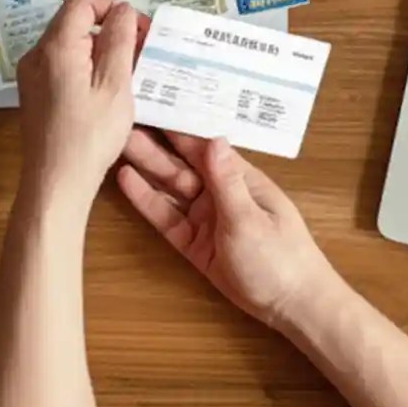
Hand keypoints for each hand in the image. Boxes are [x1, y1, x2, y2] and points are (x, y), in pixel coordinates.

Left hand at [17, 0, 147, 199]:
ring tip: (127, 73)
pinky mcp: (34, 93)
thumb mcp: (115, 85)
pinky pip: (62, 65)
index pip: (81, 3)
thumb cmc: (90, 136)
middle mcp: (36, 54)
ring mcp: (31, 75)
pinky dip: (85, 67)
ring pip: (69, 44)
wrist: (56, 181)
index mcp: (56, 47)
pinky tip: (105, 90)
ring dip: (99, 49)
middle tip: (139, 52)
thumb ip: (120, 41)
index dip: (112, 7)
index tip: (139, 30)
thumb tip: (124, 11)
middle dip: (109, 29)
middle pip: (74, 22)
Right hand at [117, 130, 337, 328]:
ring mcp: (206, 217)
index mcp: (240, 179)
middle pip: (182, 163)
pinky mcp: (195, 243)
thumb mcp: (250, 219)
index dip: (179, 124)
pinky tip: (128, 181)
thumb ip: (227, 181)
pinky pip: (168, 218)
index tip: (155, 100)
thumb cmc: (279, 259)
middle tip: (123, 118)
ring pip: (171, 187)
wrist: (290, 306)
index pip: (203, 144)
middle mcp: (220, 192)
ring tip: (117, 143)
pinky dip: (149, 201)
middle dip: (154, 142)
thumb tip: (213, 139)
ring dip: (146, 167)